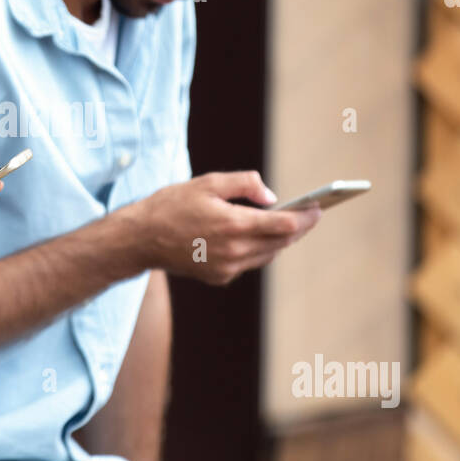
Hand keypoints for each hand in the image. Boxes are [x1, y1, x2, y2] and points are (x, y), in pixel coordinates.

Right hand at [124, 170, 321, 284]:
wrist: (141, 239)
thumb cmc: (172, 205)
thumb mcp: (208, 183)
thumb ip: (245, 184)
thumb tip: (271, 197)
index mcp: (234, 225)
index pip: (285, 225)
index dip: (306, 217)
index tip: (318, 208)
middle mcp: (234, 251)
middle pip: (281, 242)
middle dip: (298, 228)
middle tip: (309, 214)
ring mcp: (227, 268)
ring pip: (267, 255)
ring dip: (280, 240)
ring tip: (288, 225)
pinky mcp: (219, 277)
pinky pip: (249, 263)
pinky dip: (257, 249)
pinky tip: (256, 237)